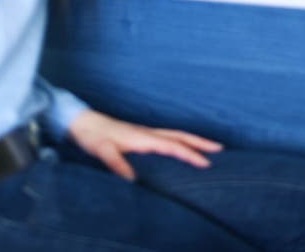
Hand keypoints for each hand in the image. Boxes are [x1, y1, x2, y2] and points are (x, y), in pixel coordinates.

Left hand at [67, 109, 222, 180]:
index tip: (206, 163)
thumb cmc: (94, 137)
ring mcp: (146, 133)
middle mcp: (148, 133)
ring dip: (193, 140)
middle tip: (220, 148)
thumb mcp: (103, 152)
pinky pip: (168, 137)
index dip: (190, 155)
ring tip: (209, 147)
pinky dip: (181, 140)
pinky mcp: (142, 135)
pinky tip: (182, 147)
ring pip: (175, 135)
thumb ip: (117, 164)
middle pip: (180, 136)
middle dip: (200, 142)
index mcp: (143, 138)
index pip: (172, 147)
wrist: (85, 123)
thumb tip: (133, 180)